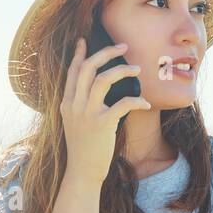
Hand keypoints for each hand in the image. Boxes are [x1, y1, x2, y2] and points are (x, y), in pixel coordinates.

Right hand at [60, 36, 150, 187]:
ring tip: (137, 69)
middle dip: (106, 52)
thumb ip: (81, 105)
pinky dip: (136, 100)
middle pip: (88, 67)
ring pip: (103, 79)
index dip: (79, 54)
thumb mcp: (75, 123)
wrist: (82, 172)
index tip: (84, 40)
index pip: (72, 71)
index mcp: (67, 103)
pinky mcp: (102, 124)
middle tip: (124, 46)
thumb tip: (95, 89)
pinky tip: (145, 103)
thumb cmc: (84, 148)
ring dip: (122, 70)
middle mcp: (74, 104)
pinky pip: (123, 103)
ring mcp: (87, 113)